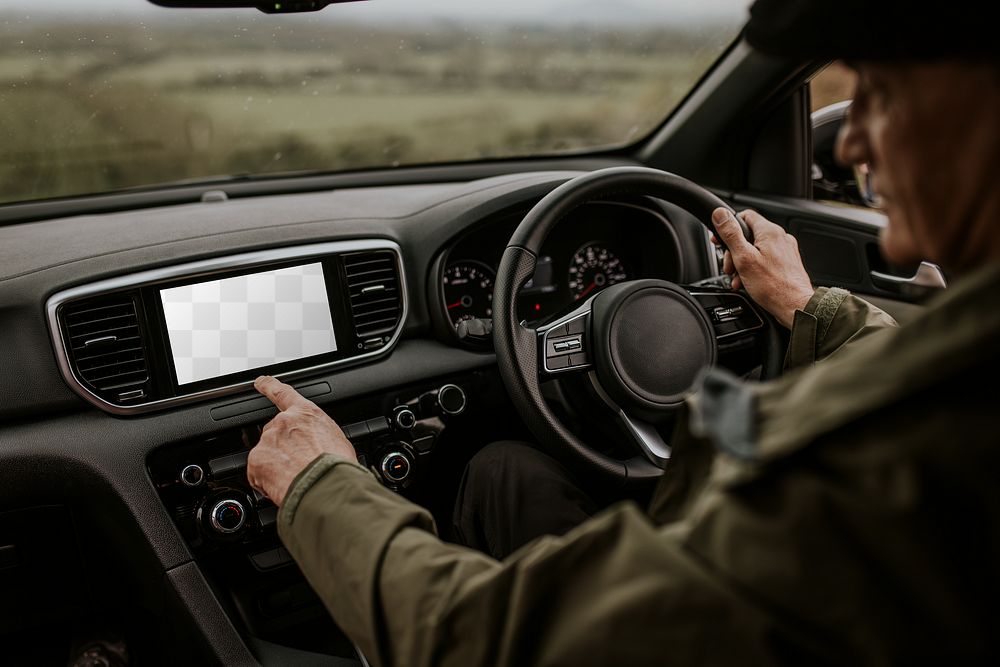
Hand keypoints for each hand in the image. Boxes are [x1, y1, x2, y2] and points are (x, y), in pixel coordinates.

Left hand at [247, 376, 357, 505]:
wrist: (326, 485)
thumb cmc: (337, 466)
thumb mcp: (338, 441)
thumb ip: (319, 435)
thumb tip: (319, 445)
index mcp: (306, 414)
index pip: (283, 393)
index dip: (270, 386)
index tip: (260, 381)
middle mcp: (284, 423)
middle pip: (275, 433)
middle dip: (282, 448)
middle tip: (298, 466)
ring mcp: (268, 441)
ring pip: (267, 454)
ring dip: (276, 465)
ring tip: (295, 479)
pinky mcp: (256, 461)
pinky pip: (258, 472)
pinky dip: (267, 481)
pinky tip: (283, 486)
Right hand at [711, 208, 814, 328]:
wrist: (795, 306)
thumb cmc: (773, 286)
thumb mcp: (744, 258)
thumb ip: (731, 234)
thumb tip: (720, 214)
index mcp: (769, 232)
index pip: (745, 216)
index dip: (728, 226)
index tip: (719, 239)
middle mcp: (780, 237)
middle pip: (748, 236)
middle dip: (734, 252)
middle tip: (729, 266)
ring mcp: (785, 251)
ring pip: (755, 250)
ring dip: (742, 263)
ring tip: (738, 278)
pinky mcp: (787, 263)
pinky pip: (765, 260)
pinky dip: (754, 269)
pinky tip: (748, 282)